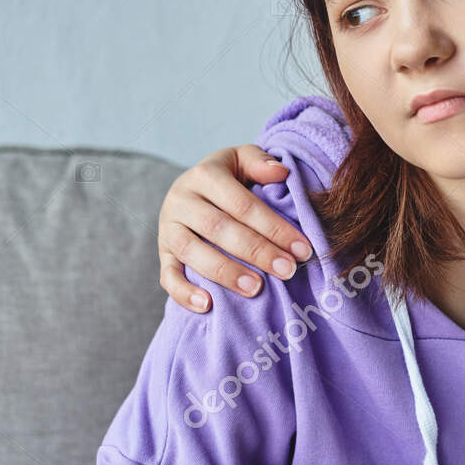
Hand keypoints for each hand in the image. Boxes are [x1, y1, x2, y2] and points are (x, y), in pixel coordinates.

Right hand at [157, 145, 313, 312]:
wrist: (191, 189)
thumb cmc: (228, 177)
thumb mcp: (242, 160)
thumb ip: (261, 162)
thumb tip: (282, 172)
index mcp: (205, 175)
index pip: (243, 204)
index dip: (274, 227)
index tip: (302, 249)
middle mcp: (181, 200)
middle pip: (220, 228)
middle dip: (257, 252)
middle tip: (287, 270)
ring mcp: (167, 228)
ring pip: (192, 252)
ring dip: (226, 272)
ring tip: (256, 288)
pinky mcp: (162, 253)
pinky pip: (167, 275)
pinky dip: (184, 293)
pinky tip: (208, 305)